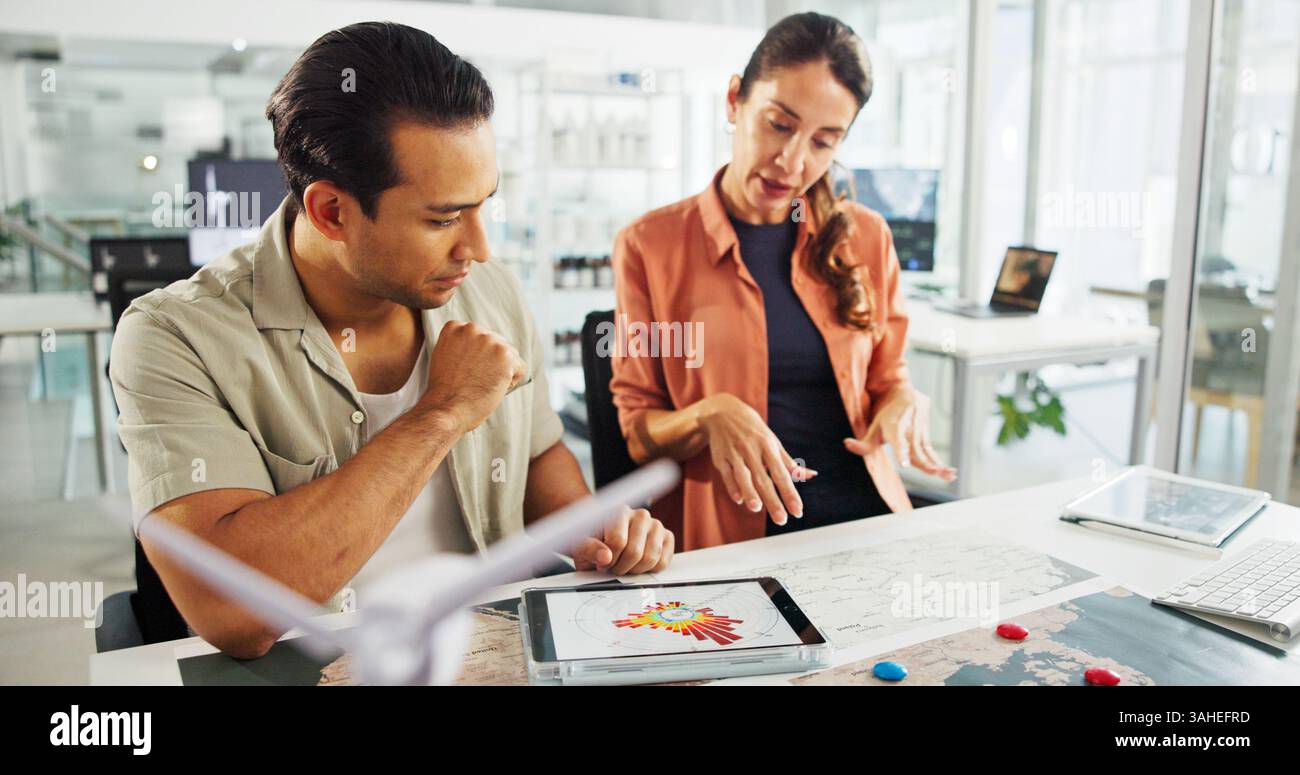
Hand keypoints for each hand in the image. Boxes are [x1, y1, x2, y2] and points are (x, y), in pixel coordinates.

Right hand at [420, 321, 526, 433]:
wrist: (446, 409)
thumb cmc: (445, 391)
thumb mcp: (445, 356)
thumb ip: (460, 344)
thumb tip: (480, 345)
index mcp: (455, 327)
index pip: (480, 337)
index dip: (477, 357)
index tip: (464, 371)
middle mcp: (472, 329)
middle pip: (497, 343)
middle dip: (491, 363)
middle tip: (474, 380)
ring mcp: (489, 340)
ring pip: (510, 355)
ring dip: (502, 371)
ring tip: (482, 384)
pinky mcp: (505, 354)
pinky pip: (520, 367)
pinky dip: (511, 382)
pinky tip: (493, 388)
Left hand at [571, 507, 673, 574]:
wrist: (604, 541)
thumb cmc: (592, 543)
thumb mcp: (581, 546)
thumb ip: (589, 549)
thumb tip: (605, 557)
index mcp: (619, 511)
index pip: (618, 541)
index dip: (608, 560)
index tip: (602, 564)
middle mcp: (640, 515)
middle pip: (635, 552)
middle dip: (621, 567)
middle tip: (612, 567)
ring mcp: (656, 525)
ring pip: (650, 558)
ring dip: (634, 570)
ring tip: (624, 566)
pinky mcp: (667, 537)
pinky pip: (663, 562)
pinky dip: (649, 570)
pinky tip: (638, 564)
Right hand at [696, 394, 817, 525]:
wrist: (724, 412)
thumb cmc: (754, 431)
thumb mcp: (773, 442)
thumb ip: (789, 463)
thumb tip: (811, 475)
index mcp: (769, 447)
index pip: (782, 474)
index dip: (790, 493)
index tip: (797, 511)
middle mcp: (752, 450)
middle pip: (764, 478)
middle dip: (773, 500)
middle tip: (781, 520)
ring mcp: (735, 454)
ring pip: (743, 475)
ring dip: (750, 492)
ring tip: (757, 508)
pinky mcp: (720, 457)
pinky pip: (726, 474)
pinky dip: (732, 486)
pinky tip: (739, 499)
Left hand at [845, 386, 955, 480]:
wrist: (904, 392)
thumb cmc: (886, 415)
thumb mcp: (874, 426)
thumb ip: (863, 442)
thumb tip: (846, 443)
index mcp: (893, 425)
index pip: (898, 439)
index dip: (901, 450)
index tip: (904, 463)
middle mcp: (908, 427)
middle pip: (915, 448)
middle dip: (924, 461)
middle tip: (932, 472)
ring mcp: (919, 429)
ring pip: (926, 450)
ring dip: (937, 463)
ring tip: (947, 475)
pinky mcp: (926, 433)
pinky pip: (932, 450)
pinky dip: (940, 461)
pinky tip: (949, 473)